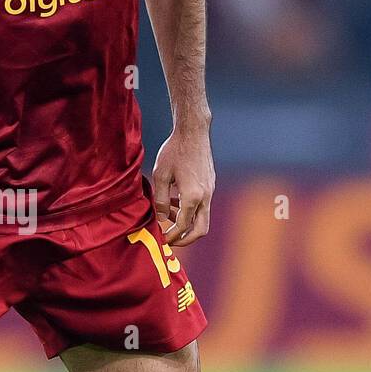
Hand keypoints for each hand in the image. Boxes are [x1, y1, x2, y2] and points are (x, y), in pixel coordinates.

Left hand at [151, 128, 214, 246]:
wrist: (193, 132)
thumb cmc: (174, 151)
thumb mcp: (160, 176)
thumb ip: (160, 200)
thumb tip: (161, 218)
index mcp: (192, 196)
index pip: (183, 226)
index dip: (172, 236)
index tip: (161, 239)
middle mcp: (205, 196)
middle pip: (201, 230)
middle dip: (186, 239)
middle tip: (170, 240)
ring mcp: (210, 191)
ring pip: (202, 218)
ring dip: (186, 222)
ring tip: (168, 214)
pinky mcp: (210, 185)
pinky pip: (202, 205)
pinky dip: (189, 210)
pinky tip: (174, 200)